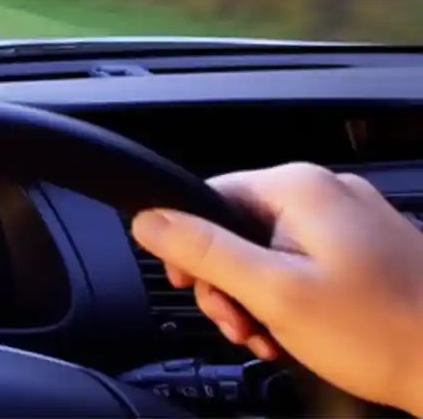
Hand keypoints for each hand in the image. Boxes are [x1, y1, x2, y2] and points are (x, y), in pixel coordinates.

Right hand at [131, 162, 422, 413]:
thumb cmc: (378, 333)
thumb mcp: (272, 292)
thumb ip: (203, 251)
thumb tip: (148, 219)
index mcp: (298, 188)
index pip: (208, 197)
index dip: (189, 248)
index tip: (193, 289)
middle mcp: (324, 191)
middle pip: (236, 227)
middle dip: (227, 283)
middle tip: (241, 326)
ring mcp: (349, 219)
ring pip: (266, 250)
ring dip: (255, 297)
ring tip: (270, 337)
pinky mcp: (365, 248)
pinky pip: (301, 262)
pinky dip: (288, 297)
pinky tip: (295, 332)